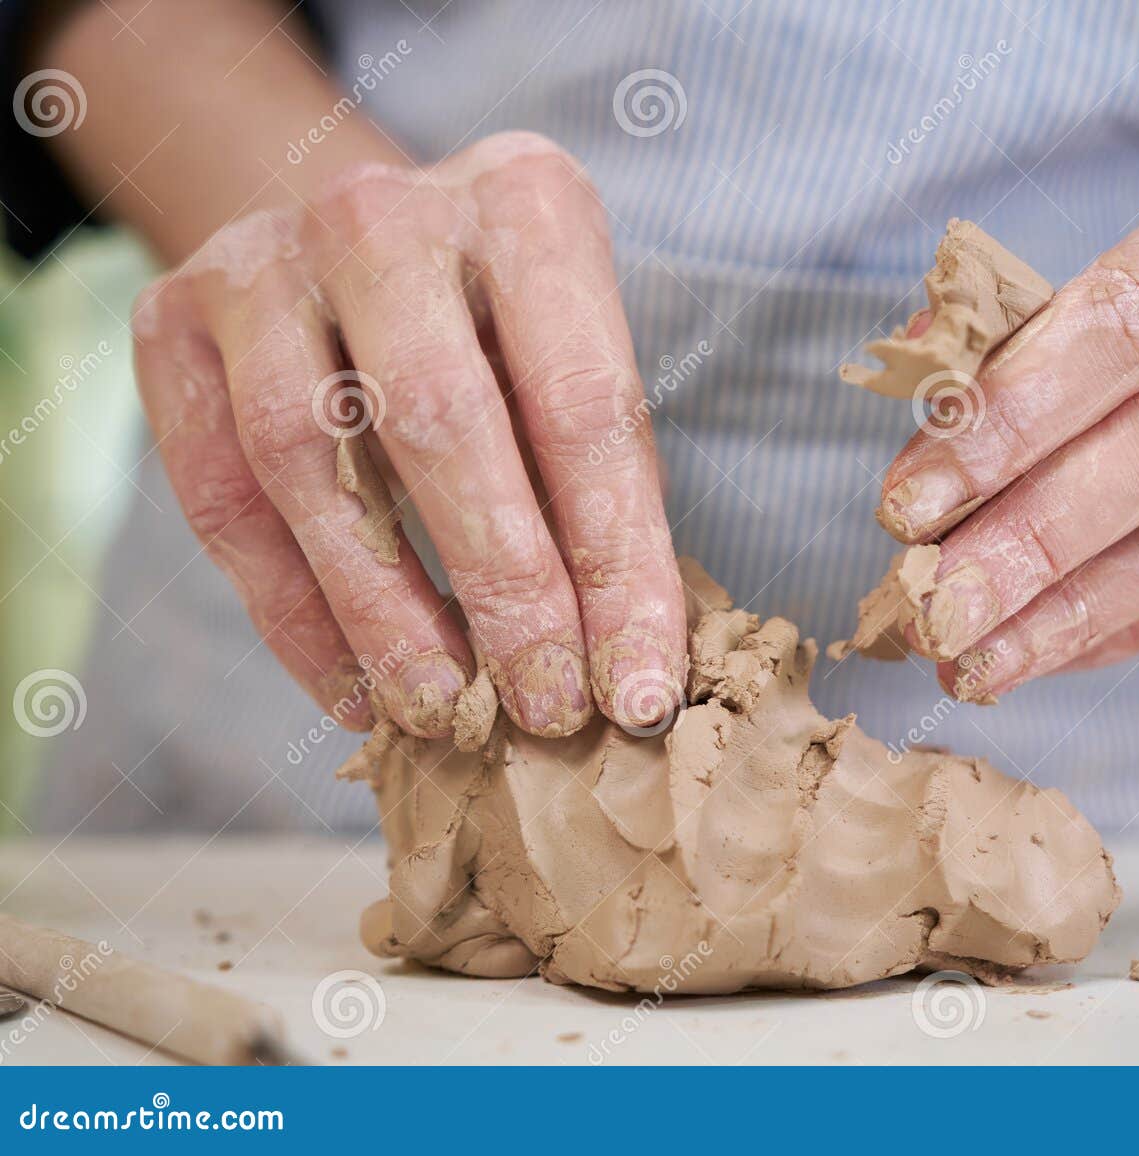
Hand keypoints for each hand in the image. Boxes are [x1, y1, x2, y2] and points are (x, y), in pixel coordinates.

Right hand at [133, 132, 684, 737]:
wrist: (359, 234)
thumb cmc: (503, 323)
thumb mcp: (577, 359)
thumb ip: (601, 484)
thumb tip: (629, 666)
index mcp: (524, 205)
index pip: (583, 405)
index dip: (616, 564)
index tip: (639, 687)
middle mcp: (384, 211)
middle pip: (442, 419)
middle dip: (505, 589)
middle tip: (545, 709)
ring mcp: (263, 257)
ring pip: (306, 458)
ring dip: (382, 611)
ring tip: (442, 711)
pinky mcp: (172, 317)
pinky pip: (221, 493)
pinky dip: (290, 610)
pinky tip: (353, 687)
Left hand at [878, 144, 1138, 698]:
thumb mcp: (1115, 275)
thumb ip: (1018, 341)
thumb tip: (916, 417)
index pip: (1127, 324)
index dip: (1011, 422)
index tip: (907, 505)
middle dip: (1033, 537)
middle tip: (932, 607)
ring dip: (1078, 607)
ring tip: (976, 655)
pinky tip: (1054, 651)